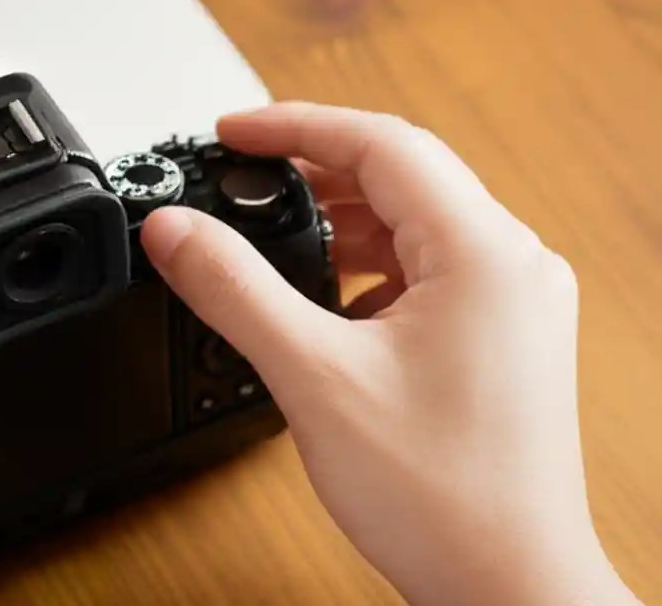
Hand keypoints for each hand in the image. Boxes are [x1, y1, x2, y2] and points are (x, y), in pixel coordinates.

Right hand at [141, 103, 638, 604]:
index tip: (230, 132)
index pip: (382, 143)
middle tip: (240, 176)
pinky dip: (369, 267)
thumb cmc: (443, 496)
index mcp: (483, 253)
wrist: (506, 584)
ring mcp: (513, 302)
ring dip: (341, 221)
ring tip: (274, 235)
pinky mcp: (502, 337)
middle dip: (313, 170)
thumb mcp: (311, 376)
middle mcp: (512, 265)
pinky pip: (429, 269)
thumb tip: (173, 230)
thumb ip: (234, 289)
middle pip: (401, 176)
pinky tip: (327, 300)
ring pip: (415, 223)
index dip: (294, 125)